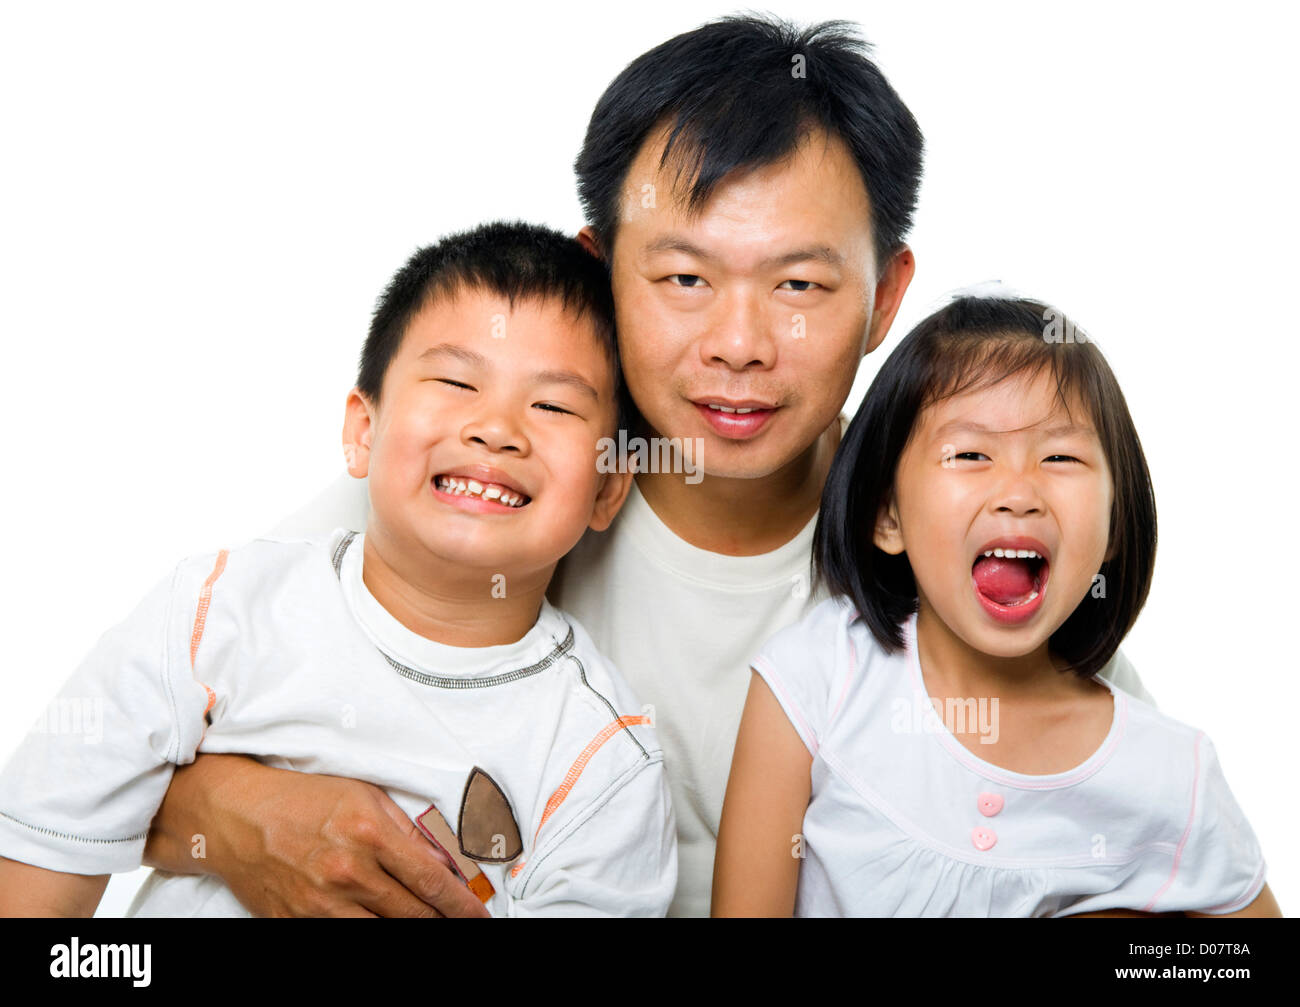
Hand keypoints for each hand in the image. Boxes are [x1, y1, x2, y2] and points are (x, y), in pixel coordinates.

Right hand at [146, 754, 489, 916]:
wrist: (237, 816)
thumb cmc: (302, 800)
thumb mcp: (363, 796)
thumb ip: (406, 828)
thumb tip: (443, 858)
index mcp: (370, 834)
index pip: (432, 880)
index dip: (462, 905)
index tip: (478, 915)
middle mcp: (348, 872)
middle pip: (414, 913)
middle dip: (442, 921)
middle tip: (460, 923)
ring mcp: (322, 904)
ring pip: (384, 932)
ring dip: (412, 929)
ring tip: (427, 924)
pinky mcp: (298, 922)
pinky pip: (345, 938)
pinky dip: (370, 933)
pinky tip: (381, 925)